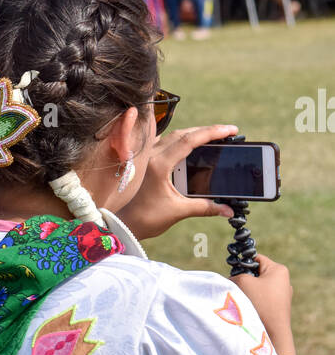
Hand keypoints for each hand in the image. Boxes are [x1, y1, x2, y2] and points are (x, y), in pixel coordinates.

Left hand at [118, 123, 237, 239]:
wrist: (124, 224)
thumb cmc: (146, 218)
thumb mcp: (179, 211)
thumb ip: (206, 208)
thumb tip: (228, 210)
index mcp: (159, 165)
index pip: (189, 141)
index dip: (212, 132)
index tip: (230, 130)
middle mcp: (151, 156)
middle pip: (183, 134)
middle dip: (207, 131)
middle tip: (227, 132)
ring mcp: (146, 156)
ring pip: (173, 136)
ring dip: (194, 134)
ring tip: (213, 136)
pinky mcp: (145, 161)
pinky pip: (164, 143)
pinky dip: (180, 140)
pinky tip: (190, 144)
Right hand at [233, 254, 293, 347]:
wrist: (272, 331)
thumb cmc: (260, 302)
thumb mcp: (243, 282)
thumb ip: (236, 275)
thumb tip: (233, 279)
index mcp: (279, 269)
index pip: (256, 259)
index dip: (243, 263)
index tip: (233, 273)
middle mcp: (284, 280)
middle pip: (258, 273)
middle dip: (245, 279)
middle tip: (237, 287)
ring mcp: (283, 294)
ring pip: (259, 287)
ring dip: (249, 291)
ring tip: (244, 299)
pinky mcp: (280, 306)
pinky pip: (264, 298)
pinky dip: (255, 300)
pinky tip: (250, 308)